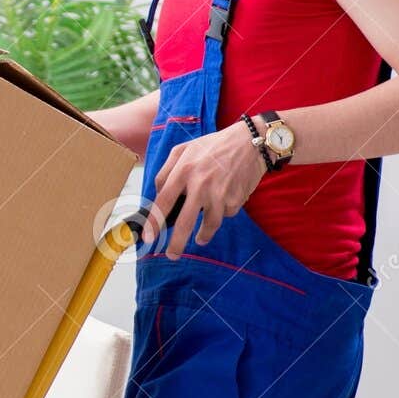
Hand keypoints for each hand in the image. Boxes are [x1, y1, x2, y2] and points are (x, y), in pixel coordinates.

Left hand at [149, 121, 267, 258]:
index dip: (155, 222)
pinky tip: (223, 201)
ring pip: (209, 225)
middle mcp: (201, 185)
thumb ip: (166, 171)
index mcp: (184, 171)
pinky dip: (221, 212)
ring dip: (203, 234)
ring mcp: (220, 194)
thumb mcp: (183, 149)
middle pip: (185, 222)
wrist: (249, 142)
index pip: (164, 201)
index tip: (149, 238)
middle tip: (172, 255)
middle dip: (177, 243)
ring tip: (199, 238)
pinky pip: (225, 214)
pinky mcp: (236, 200)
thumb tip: (158, 193)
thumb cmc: (212, 146)